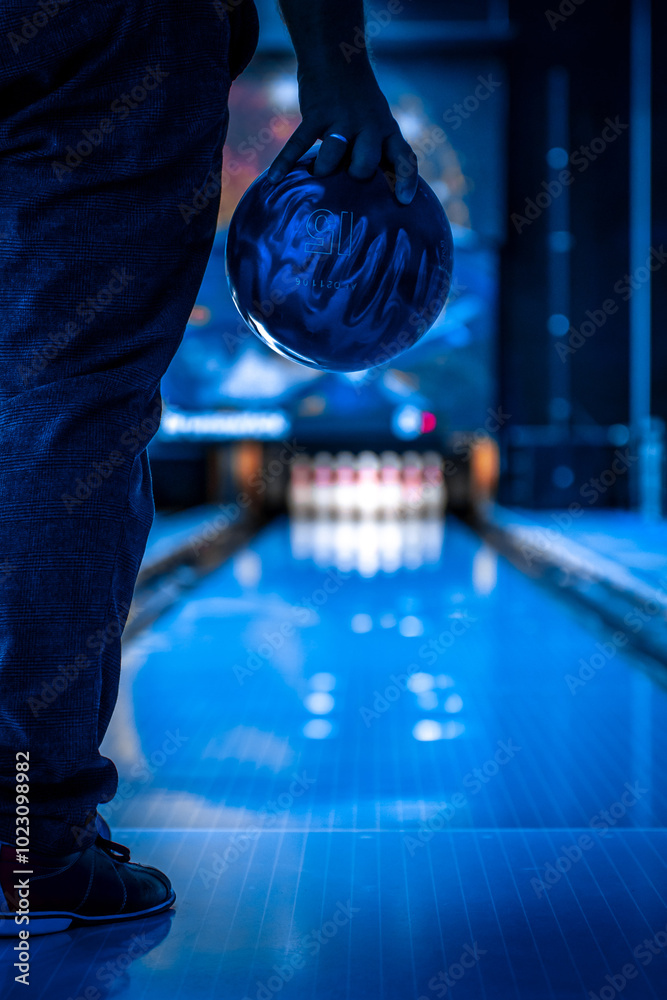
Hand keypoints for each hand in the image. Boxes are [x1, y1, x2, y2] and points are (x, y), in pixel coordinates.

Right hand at [267, 71, 418, 203]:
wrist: (336, 58)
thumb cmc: (358, 103)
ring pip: (333, 157)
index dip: (406, 180)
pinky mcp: (316, 115)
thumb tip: (366, 195)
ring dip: (323, 169)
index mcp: (386, 130)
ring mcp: (341, 120)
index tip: (403, 201)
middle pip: (365, 164)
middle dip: (354, 176)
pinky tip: (275, 178)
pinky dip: (285, 161)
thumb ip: (376, 153)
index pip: (404, 156)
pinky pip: (298, 143)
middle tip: (345, 175)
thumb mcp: (378, 122)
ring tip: (317, 172)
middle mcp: (368, 126)